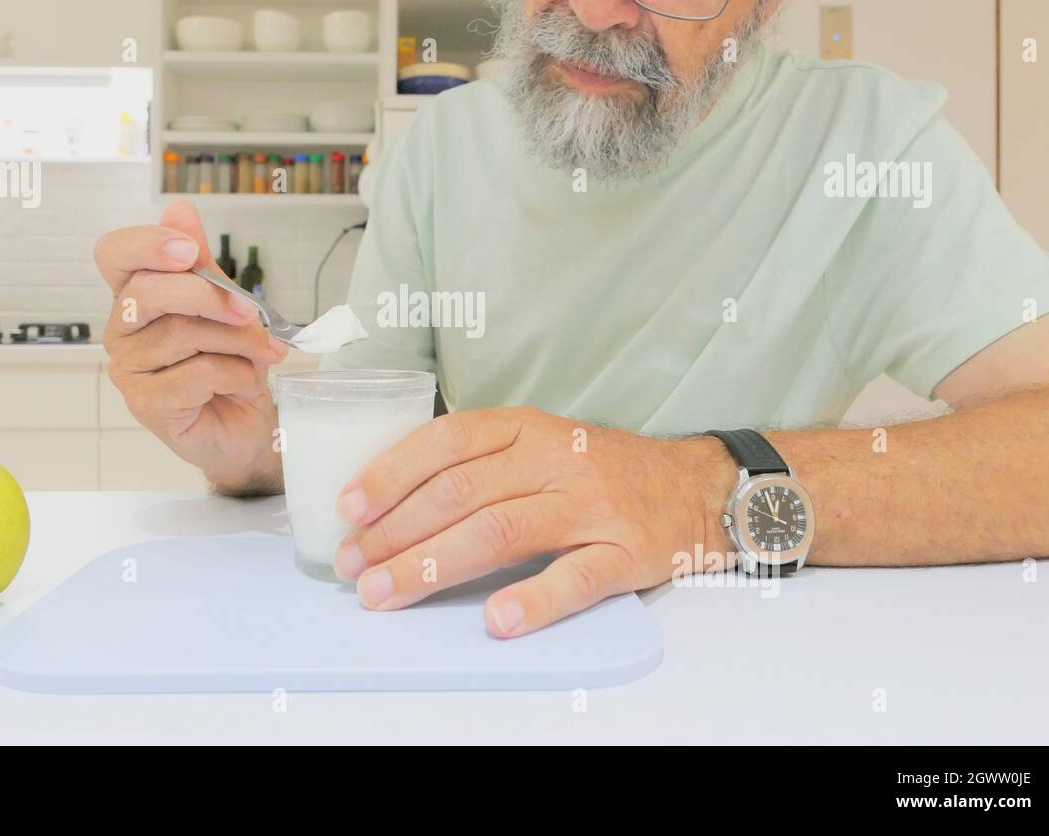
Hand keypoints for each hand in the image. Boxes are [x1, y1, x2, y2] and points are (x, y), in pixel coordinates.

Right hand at [94, 200, 288, 492]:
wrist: (246, 426)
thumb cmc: (231, 366)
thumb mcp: (227, 308)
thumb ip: (203, 264)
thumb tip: (180, 210)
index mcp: (136, 297)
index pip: (113, 254)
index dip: (147, 244)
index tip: (191, 251)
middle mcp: (122, 330)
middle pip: (148, 292)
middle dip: (210, 297)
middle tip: (252, 313)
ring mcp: (128, 369)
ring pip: (182, 334)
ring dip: (237, 343)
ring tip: (259, 357)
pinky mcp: (144, 404)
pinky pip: (196, 373)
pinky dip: (233, 375)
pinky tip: (240, 385)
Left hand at [330, 407, 723, 637]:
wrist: (698, 487)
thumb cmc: (602, 470)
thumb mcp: (542, 444)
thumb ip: (481, 464)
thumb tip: (394, 503)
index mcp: (526, 430)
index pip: (447, 442)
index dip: (392, 473)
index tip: (349, 508)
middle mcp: (554, 460)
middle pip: (461, 493)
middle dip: (396, 531)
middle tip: (353, 566)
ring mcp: (590, 506)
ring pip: (500, 531)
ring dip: (434, 565)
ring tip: (388, 593)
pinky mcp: (625, 553)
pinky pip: (575, 578)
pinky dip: (533, 600)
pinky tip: (496, 619)